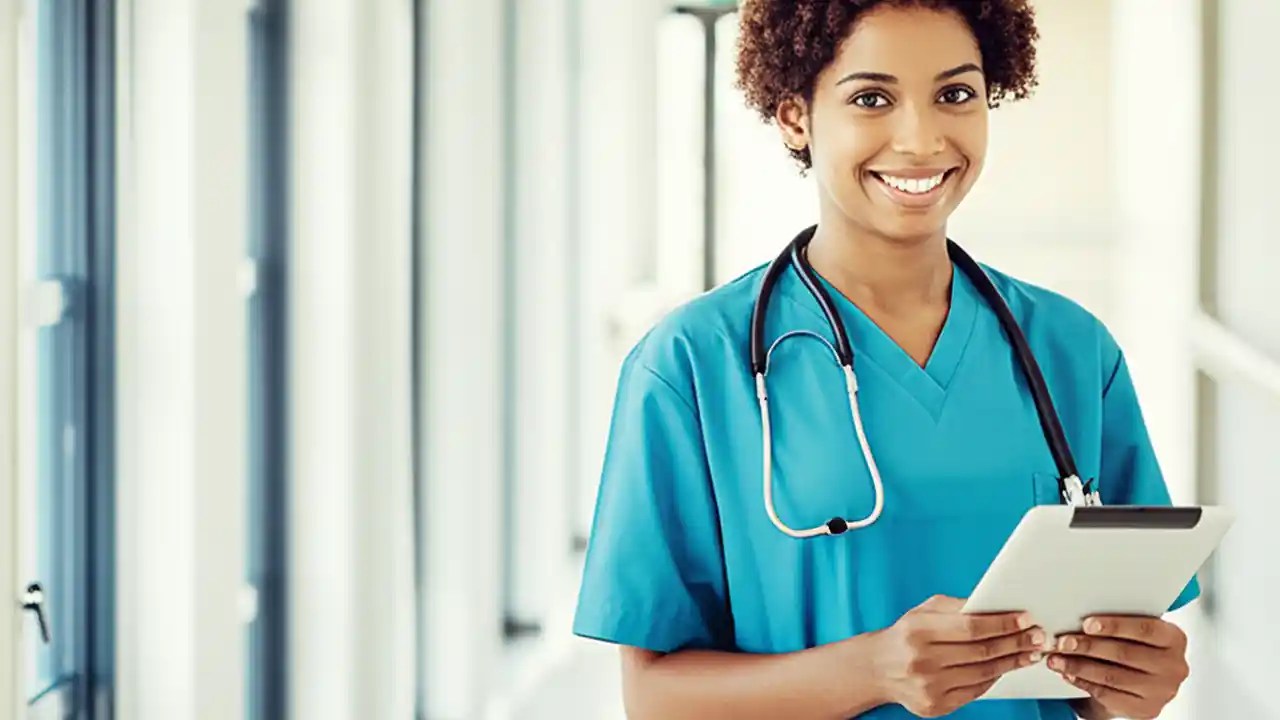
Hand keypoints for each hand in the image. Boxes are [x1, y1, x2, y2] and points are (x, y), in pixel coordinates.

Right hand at [872, 595, 1044, 717]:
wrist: (877, 669)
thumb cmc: (906, 635)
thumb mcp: (924, 611)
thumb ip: (957, 607)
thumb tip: (995, 606)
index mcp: (918, 630)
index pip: (970, 627)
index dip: (1002, 623)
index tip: (1025, 618)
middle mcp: (922, 660)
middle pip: (981, 652)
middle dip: (1015, 642)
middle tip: (1038, 636)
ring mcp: (929, 686)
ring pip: (983, 674)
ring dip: (1012, 662)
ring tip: (1030, 652)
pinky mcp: (935, 705)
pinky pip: (976, 691)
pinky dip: (995, 678)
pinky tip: (1007, 667)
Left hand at [1048, 615, 1189, 719]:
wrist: (1143, 682)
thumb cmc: (1135, 647)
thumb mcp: (1134, 631)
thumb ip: (1116, 622)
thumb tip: (1075, 612)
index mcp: (1174, 639)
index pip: (1145, 629)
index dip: (1115, 626)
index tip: (1086, 624)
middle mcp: (1174, 667)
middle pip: (1125, 654)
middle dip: (1088, 646)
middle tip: (1062, 642)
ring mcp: (1162, 691)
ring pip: (1113, 676)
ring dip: (1079, 666)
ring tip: (1056, 659)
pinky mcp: (1146, 710)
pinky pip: (1109, 695)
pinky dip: (1084, 683)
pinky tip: (1069, 674)